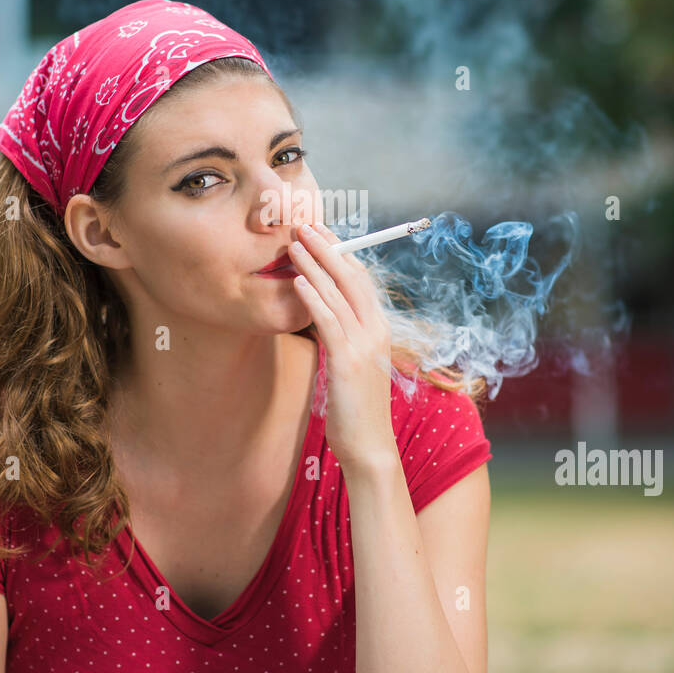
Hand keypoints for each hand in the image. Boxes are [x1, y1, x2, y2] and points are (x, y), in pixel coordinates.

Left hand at [288, 221, 396, 470]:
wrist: (370, 448)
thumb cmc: (357, 409)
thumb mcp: (354, 365)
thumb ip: (344, 338)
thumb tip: (324, 317)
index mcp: (380, 329)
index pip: (361, 280)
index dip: (341, 253)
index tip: (321, 233)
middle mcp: (377, 330)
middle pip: (352, 277)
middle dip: (328, 248)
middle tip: (305, 224)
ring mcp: (365, 345)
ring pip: (338, 293)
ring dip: (315, 265)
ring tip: (294, 243)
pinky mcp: (349, 361)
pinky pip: (330, 320)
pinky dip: (313, 297)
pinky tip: (297, 281)